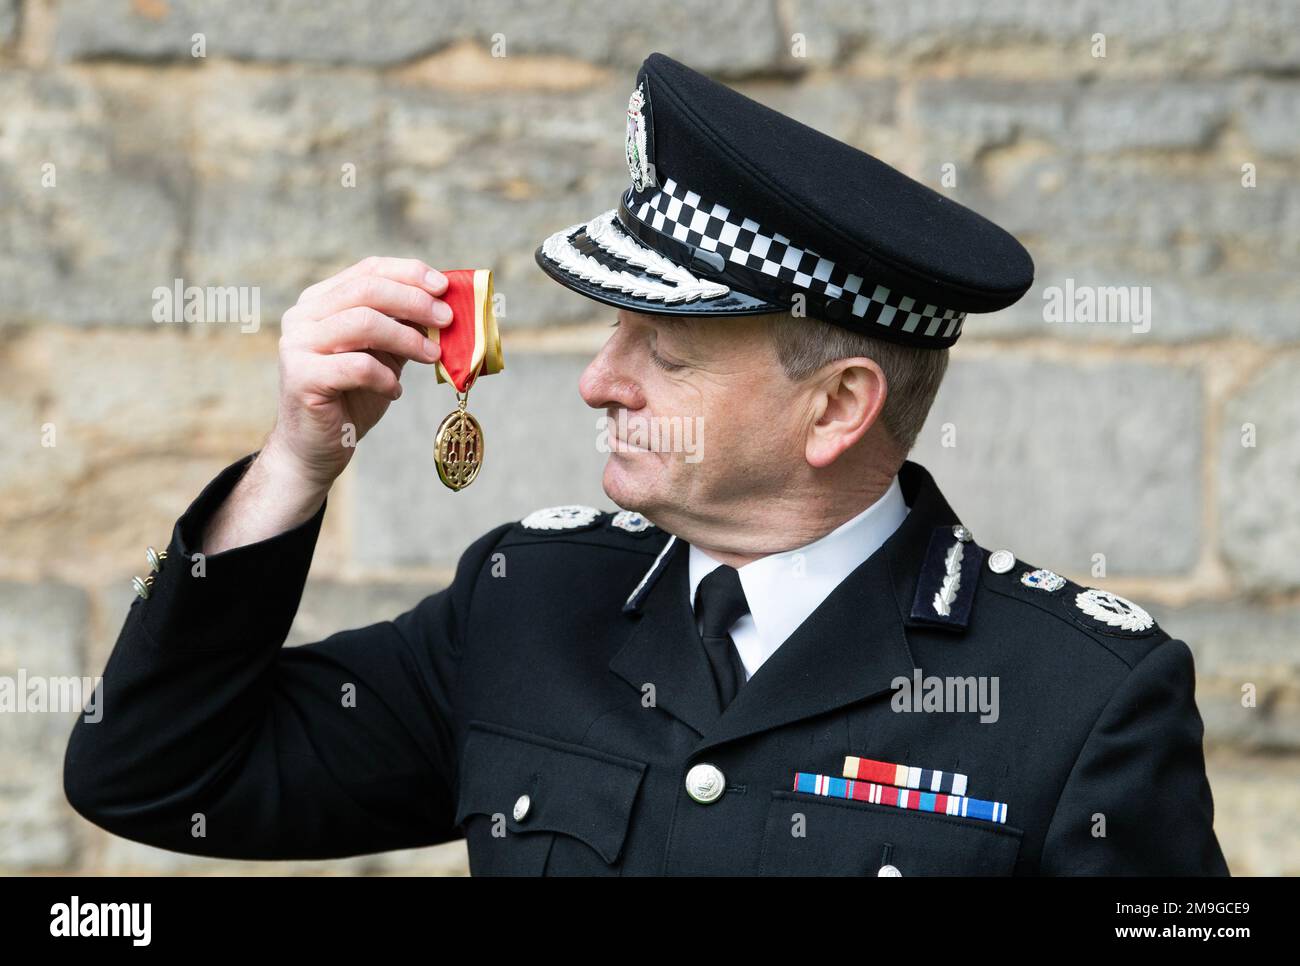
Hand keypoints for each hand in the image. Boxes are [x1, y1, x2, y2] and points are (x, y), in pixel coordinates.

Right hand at [265, 256, 454, 487]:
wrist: (316, 447)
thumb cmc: (353, 397)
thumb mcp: (384, 354)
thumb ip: (404, 327)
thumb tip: (445, 305)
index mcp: (320, 301)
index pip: (368, 270)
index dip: (409, 273)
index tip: (444, 287)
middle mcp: (303, 316)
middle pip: (367, 290)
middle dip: (415, 302)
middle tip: (447, 320)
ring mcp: (297, 344)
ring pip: (363, 323)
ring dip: (407, 339)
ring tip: (432, 357)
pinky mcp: (301, 376)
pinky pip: (357, 365)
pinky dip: (386, 377)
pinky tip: (394, 391)